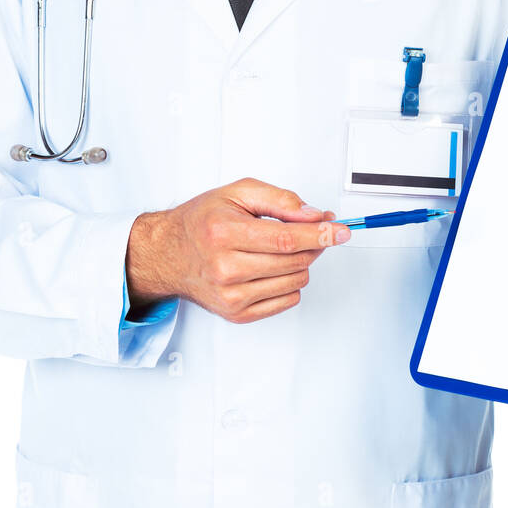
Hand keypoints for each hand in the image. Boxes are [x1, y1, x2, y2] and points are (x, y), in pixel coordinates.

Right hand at [126, 177, 349, 323]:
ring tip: (281, 248)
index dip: (320, 233)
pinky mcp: (236, 314)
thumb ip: (279, 200)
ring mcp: (231, 295)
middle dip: (314, 243)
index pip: (286, 238)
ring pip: (295, 280)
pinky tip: (272, 267)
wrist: (167, 253)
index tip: (341, 230)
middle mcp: (226, 268)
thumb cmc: (201, 221)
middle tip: (311, 230)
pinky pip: (286, 300)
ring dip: (301, 262)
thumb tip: (314, 215)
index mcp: (224, 234)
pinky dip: (289, 282)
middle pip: (294, 260)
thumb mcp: (237, 193)